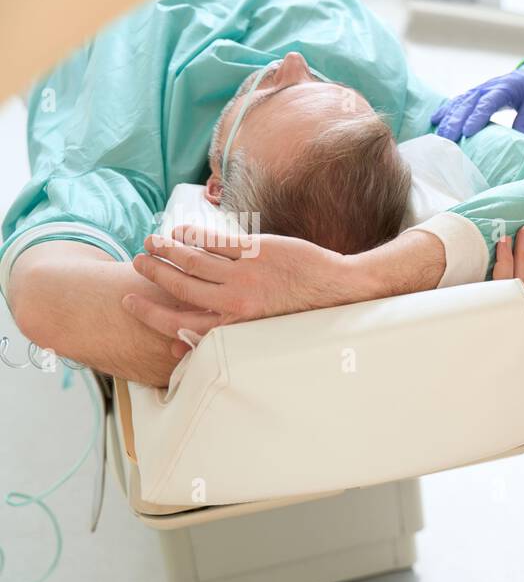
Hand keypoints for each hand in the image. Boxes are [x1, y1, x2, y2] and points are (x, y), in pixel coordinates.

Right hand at [123, 227, 355, 356]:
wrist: (334, 289)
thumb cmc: (293, 313)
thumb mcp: (256, 332)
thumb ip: (218, 336)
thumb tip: (180, 350)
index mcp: (234, 326)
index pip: (177, 322)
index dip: (148, 312)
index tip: (130, 300)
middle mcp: (235, 302)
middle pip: (179, 285)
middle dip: (153, 272)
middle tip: (138, 261)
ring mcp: (244, 274)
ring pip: (192, 259)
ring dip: (167, 249)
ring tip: (153, 243)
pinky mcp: (255, 250)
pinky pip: (213, 241)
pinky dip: (192, 235)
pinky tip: (181, 232)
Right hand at [432, 59, 523, 141]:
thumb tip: (516, 143)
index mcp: (504, 89)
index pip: (487, 104)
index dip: (476, 118)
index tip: (467, 132)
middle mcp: (487, 87)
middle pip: (468, 104)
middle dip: (455, 121)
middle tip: (446, 139)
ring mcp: (479, 89)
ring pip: (459, 103)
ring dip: (447, 118)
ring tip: (438, 134)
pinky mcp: (476, 94)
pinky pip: (458, 101)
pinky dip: (446, 110)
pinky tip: (435, 120)